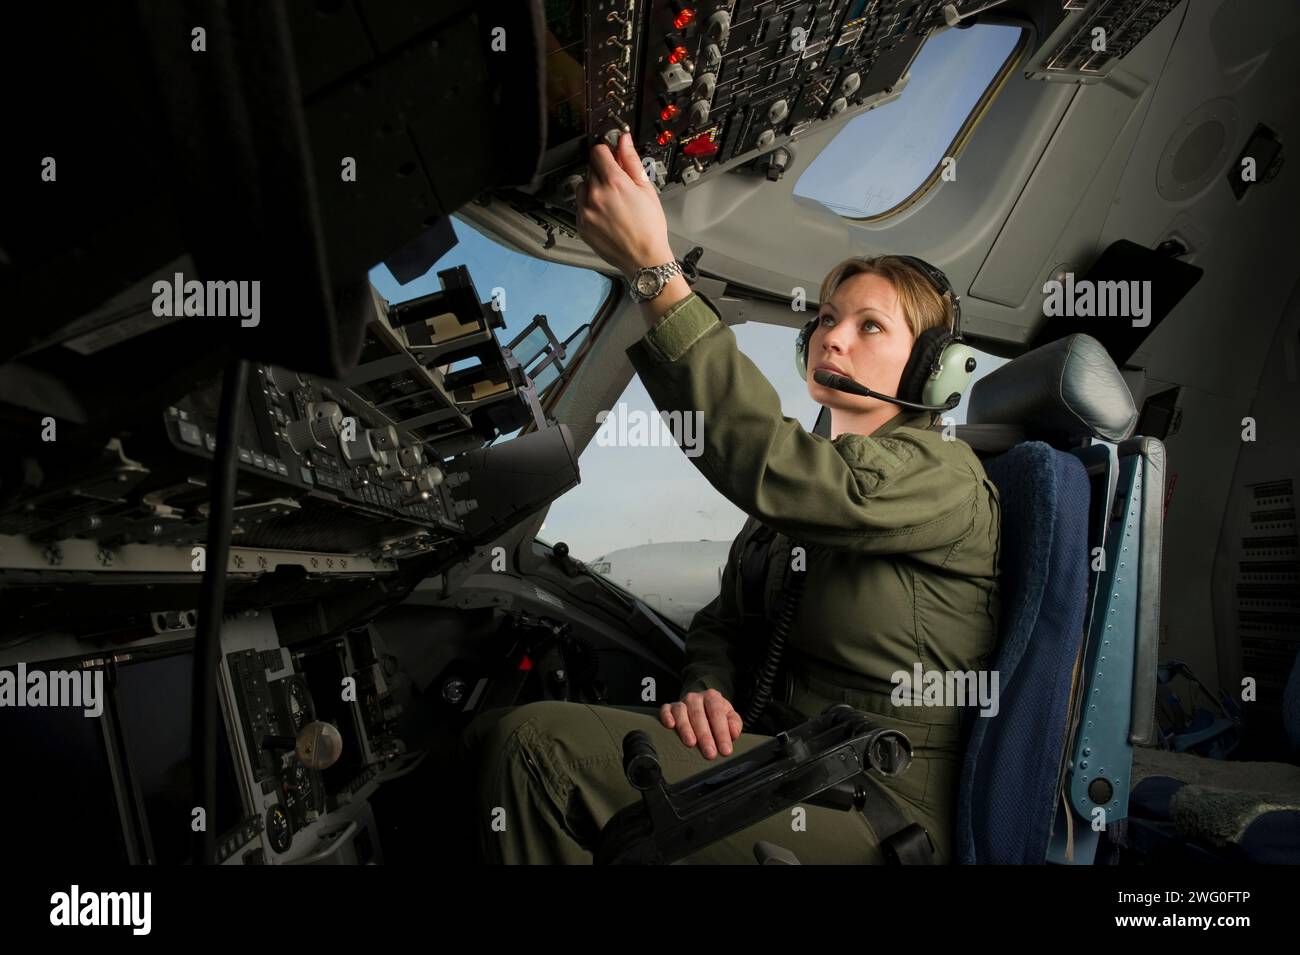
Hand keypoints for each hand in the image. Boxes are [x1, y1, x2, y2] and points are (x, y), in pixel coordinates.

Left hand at [575, 133, 673, 276]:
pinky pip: (580, 206)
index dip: (607, 151)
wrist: (644, 258)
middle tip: (619, 186)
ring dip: (594, 188)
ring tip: (612, 202)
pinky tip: (606, 214)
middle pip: (591, 168)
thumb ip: (631, 161)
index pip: (598, 151)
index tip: (612, 156)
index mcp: (613, 182)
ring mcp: (585, 211)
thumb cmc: (649, 227)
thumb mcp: (646, 189)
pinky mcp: (581, 224)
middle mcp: (595, 195)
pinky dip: (590, 206)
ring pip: (583, 186)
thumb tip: (624, 141)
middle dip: (604, 172)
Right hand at [659, 689, 742, 759]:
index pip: (717, 714)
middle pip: (699, 715)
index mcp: (712, 697)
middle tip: (710, 753)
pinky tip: (670, 726)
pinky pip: (665, 709)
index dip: (722, 733)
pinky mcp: (669, 707)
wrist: (701, 705)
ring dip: (686, 728)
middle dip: (705, 736)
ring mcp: (681, 702)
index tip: (725, 750)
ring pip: (681, 712)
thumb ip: (734, 723)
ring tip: (691, 743)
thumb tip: (734, 733)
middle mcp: (695, 698)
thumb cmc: (716, 715)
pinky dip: (667, 716)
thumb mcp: (729, 716)